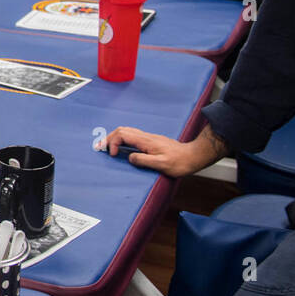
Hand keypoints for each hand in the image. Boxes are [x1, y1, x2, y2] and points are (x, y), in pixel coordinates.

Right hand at [100, 125, 221, 177]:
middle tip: (100, 148)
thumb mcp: (161, 164)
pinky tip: (122, 147)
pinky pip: (132, 136)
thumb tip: (130, 158)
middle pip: (122, 130)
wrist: (194, 156)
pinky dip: (122, 140)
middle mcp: (146, 137)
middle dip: (109, 138)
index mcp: (146, 141)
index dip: (113, 143)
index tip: (114, 155)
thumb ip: (143, 160)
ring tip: (107, 147)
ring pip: (127, 132)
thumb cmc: (180, 162)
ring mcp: (149, 138)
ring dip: (115, 138)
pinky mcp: (151, 141)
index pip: (123, 135)